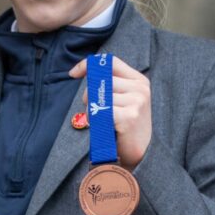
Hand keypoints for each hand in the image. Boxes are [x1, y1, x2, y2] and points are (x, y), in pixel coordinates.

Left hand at [70, 55, 151, 169]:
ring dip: (92, 110)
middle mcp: (140, 88)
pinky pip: (102, 111)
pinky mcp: (130, 116)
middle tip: (92, 110)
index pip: (111, 61)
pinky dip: (95, 119)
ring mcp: (137, 101)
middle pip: (103, 79)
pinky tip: (102, 127)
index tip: (73, 74)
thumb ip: (107, 84)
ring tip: (100, 121)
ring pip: (100, 95)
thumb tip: (77, 71)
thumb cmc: (125, 126)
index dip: (88, 65)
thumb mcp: (120, 99)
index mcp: (139, 80)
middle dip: (89, 94)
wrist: (139, 153)